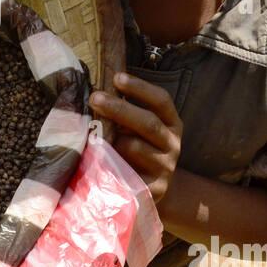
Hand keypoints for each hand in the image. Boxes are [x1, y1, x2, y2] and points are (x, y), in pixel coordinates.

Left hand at [89, 72, 183, 207]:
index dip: (140, 88)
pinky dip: (113, 164)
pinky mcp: (154, 189)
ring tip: (93, 135)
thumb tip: (97, 93)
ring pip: (136, 147)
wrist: (150, 188)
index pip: (161, 100)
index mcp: (170, 123)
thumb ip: (124, 114)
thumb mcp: (136, 129)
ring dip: (113, 140)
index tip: (117, 77)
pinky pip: (130, 173)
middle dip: (120, 109)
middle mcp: (172, 143)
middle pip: (149, 123)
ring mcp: (165, 167)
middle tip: (95, 98)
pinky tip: (99, 159)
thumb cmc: (136, 150)